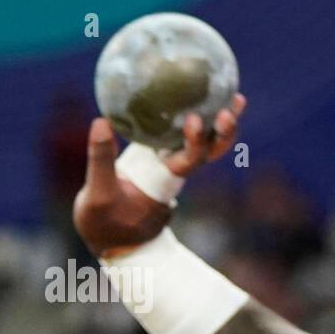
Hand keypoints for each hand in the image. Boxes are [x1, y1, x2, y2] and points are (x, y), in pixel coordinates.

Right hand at [73, 93, 245, 257]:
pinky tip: (193, 93)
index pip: (191, 161)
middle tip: (236, 99)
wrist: (112, 240)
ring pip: (205, 144)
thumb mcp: (98, 193)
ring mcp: (173, 165)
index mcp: (167, 182)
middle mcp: (177, 172)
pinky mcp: (164, 159)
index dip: (197, 142)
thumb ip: (101, 159)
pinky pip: (184, 136)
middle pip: (211, 151)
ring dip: (220, 120)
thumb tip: (101, 121)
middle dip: (225, 128)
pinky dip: (193, 117)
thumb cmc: (105, 222)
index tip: (194, 120)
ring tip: (233, 93)